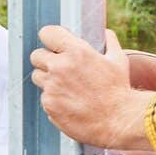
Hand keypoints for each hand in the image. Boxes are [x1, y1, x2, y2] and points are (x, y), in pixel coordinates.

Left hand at [29, 26, 154, 150]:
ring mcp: (52, 87)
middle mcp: (60, 67)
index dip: (51, 38)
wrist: (118, 120)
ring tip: (67, 88)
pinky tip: (71, 103)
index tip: (55, 45)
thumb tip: (105, 33)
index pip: (47, 33)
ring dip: (48, 80)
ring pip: (38, 77)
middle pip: (36, 55)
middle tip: (60, 68)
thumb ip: (109, 42)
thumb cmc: (119, 90)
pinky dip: (54, 99)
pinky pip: (45, 97)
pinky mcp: (49, 105)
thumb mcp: (118, 60)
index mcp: (76, 51)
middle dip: (46, 60)